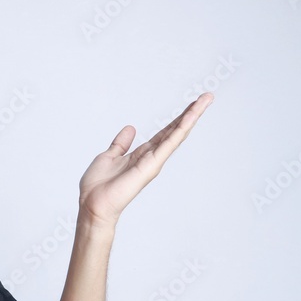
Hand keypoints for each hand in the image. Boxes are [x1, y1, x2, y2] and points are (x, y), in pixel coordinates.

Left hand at [78, 93, 214, 226]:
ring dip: (192, 116)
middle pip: (175, 130)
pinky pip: (169, 143)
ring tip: (206, 100)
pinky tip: (191, 116)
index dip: (177, 118)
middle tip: (207, 97)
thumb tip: (130, 129)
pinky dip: (181, 129)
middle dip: (191, 113)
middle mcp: (151, 157)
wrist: (93, 204)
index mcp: (141, 154)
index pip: (164, 132)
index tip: (191, 105)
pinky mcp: (152, 165)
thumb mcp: (109, 156)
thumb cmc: (98, 186)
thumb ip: (121, 144)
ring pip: (177, 134)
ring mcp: (154, 161)